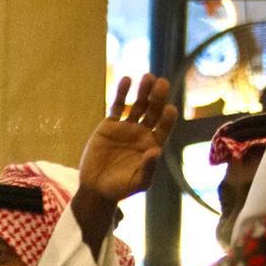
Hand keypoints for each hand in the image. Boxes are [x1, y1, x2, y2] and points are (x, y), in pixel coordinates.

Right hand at [78, 74, 178, 203]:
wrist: (96, 188)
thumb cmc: (120, 188)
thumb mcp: (138, 183)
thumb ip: (148, 168)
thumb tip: (156, 151)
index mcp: (153, 144)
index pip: (164, 127)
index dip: (167, 118)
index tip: (170, 109)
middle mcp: (143, 132)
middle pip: (153, 111)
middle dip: (158, 97)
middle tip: (161, 83)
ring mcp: (127, 127)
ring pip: (138, 105)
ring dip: (143, 91)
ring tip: (147, 77)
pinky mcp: (110, 125)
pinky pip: (117, 107)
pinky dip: (122, 94)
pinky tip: (127, 80)